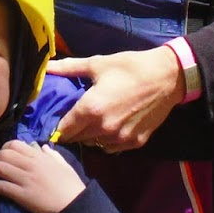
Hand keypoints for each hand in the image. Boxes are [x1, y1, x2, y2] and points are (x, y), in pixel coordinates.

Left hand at [0, 140, 84, 212]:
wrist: (74, 205)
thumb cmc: (72, 186)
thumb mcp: (64, 165)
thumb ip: (53, 155)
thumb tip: (43, 147)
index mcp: (40, 157)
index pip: (16, 145)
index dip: (4, 147)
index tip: (0, 151)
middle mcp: (30, 165)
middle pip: (4, 155)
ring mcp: (25, 180)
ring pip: (0, 168)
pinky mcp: (21, 195)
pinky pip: (2, 186)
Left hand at [47, 46, 181, 151]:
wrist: (167, 77)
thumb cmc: (130, 67)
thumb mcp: (97, 64)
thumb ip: (69, 69)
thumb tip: (47, 68)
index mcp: (91, 109)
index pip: (63, 129)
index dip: (56, 126)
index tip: (54, 121)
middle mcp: (103, 129)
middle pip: (77, 139)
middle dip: (72, 130)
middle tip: (74, 117)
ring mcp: (120, 139)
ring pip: (94, 144)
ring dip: (89, 136)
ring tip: (92, 120)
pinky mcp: (135, 143)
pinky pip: (112, 148)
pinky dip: (107, 140)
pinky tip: (110, 125)